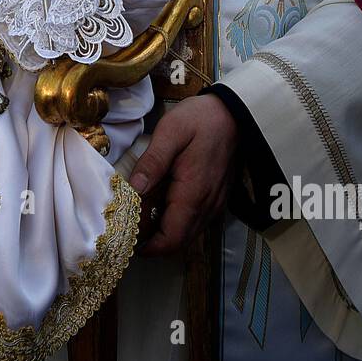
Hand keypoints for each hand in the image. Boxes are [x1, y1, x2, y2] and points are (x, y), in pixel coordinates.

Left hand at [129, 94, 237, 255]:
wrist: (234, 112)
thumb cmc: (201, 119)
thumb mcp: (171, 131)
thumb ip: (152, 162)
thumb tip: (132, 191)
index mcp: (193, 194)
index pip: (172, 239)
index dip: (149, 248)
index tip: (128, 238)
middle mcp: (207, 206)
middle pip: (178, 242)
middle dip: (153, 241)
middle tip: (130, 223)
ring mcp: (214, 204)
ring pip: (187, 233)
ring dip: (164, 230)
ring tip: (142, 210)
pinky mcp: (216, 198)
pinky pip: (195, 221)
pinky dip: (177, 220)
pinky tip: (162, 201)